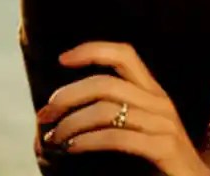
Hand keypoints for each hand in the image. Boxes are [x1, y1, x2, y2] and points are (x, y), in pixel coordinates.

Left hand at [37, 41, 209, 175]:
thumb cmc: (160, 158)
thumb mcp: (140, 126)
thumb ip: (116, 112)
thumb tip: (66, 109)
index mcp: (153, 92)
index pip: (125, 54)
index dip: (93, 50)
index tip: (62, 59)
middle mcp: (160, 102)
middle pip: (106, 83)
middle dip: (68, 95)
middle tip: (46, 113)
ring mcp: (164, 124)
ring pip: (107, 110)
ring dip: (71, 123)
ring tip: (55, 138)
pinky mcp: (163, 147)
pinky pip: (116, 137)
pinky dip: (87, 141)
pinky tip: (72, 148)